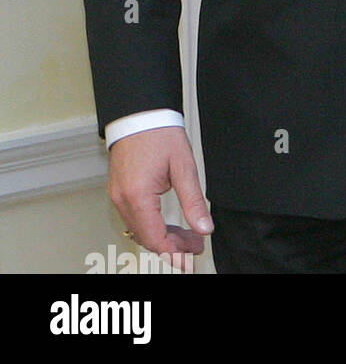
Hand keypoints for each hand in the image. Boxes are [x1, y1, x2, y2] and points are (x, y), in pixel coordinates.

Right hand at [108, 126, 212, 261]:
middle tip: (196, 245)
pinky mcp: (119, 191)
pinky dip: (153, 225)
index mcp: (138, 196)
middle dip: (173, 246)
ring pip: (140, 230)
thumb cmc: (159, 133)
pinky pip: (135, 218)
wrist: (140, 113)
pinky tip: (170, 223)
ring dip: (163, 236)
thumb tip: (204, 227)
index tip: (193, 255)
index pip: (155, 238)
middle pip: (146, 237)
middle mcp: (122, 200)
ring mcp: (117, 196)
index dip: (176, 251)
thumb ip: (194, 200)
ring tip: (188, 236)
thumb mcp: (184, 166)